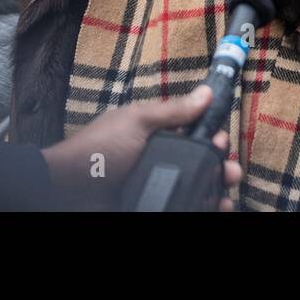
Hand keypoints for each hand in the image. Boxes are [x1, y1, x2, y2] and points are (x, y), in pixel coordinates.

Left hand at [42, 85, 243, 210]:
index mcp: (155, 133)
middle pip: (199, 161)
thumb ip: (173, 111)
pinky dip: (198, 205)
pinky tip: (213, 208)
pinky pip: (180, 204)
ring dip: (214, 189)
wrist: (68, 189)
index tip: (222, 142)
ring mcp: (154, 182)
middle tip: (232, 172)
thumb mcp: (138, 122)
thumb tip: (207, 92)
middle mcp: (157, 157)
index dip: (211, 137)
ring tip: (226, 198)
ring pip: (193, 185)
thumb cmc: (100, 149)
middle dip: (219, 165)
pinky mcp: (151, 202)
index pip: (192, 132)